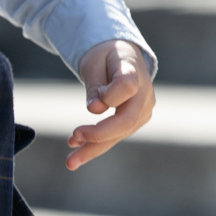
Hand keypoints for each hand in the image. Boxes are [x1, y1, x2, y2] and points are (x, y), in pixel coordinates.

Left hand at [65, 39, 154, 170]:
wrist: (122, 54)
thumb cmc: (104, 55)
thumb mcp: (94, 62)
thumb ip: (95, 85)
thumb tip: (95, 110)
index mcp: (134, 70)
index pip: (127, 86)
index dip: (109, 95)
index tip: (93, 101)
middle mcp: (144, 93)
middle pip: (126, 120)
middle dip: (99, 135)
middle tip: (73, 138)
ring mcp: (143, 109)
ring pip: (120, 133)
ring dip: (94, 147)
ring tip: (70, 161)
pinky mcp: (136, 120)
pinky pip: (117, 134)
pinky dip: (96, 143)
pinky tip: (76, 150)